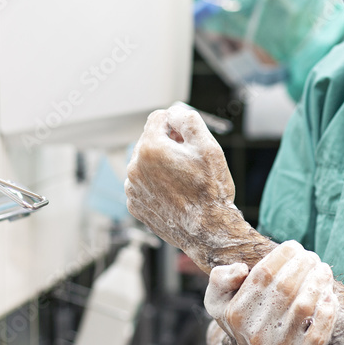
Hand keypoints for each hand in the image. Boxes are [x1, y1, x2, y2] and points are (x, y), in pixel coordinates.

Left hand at [125, 105, 246, 269]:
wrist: (209, 231)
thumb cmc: (211, 191)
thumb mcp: (208, 146)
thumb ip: (188, 120)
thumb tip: (173, 112)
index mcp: (150, 148)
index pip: (158, 118)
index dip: (177, 124)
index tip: (187, 138)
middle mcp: (134, 167)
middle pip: (150, 140)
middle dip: (168, 144)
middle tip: (190, 161)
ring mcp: (132, 188)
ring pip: (146, 163)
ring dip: (161, 165)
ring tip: (184, 181)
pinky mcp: (135, 205)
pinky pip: (143, 184)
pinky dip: (156, 184)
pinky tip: (175, 194)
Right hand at [205, 241, 336, 344]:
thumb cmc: (244, 318)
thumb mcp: (219, 299)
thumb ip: (220, 279)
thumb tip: (241, 269)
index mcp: (236, 315)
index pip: (263, 275)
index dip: (283, 256)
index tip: (294, 246)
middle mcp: (256, 335)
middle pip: (286, 287)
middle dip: (303, 264)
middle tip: (311, 256)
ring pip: (304, 306)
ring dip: (318, 282)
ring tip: (323, 270)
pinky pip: (319, 334)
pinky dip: (328, 312)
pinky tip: (329, 296)